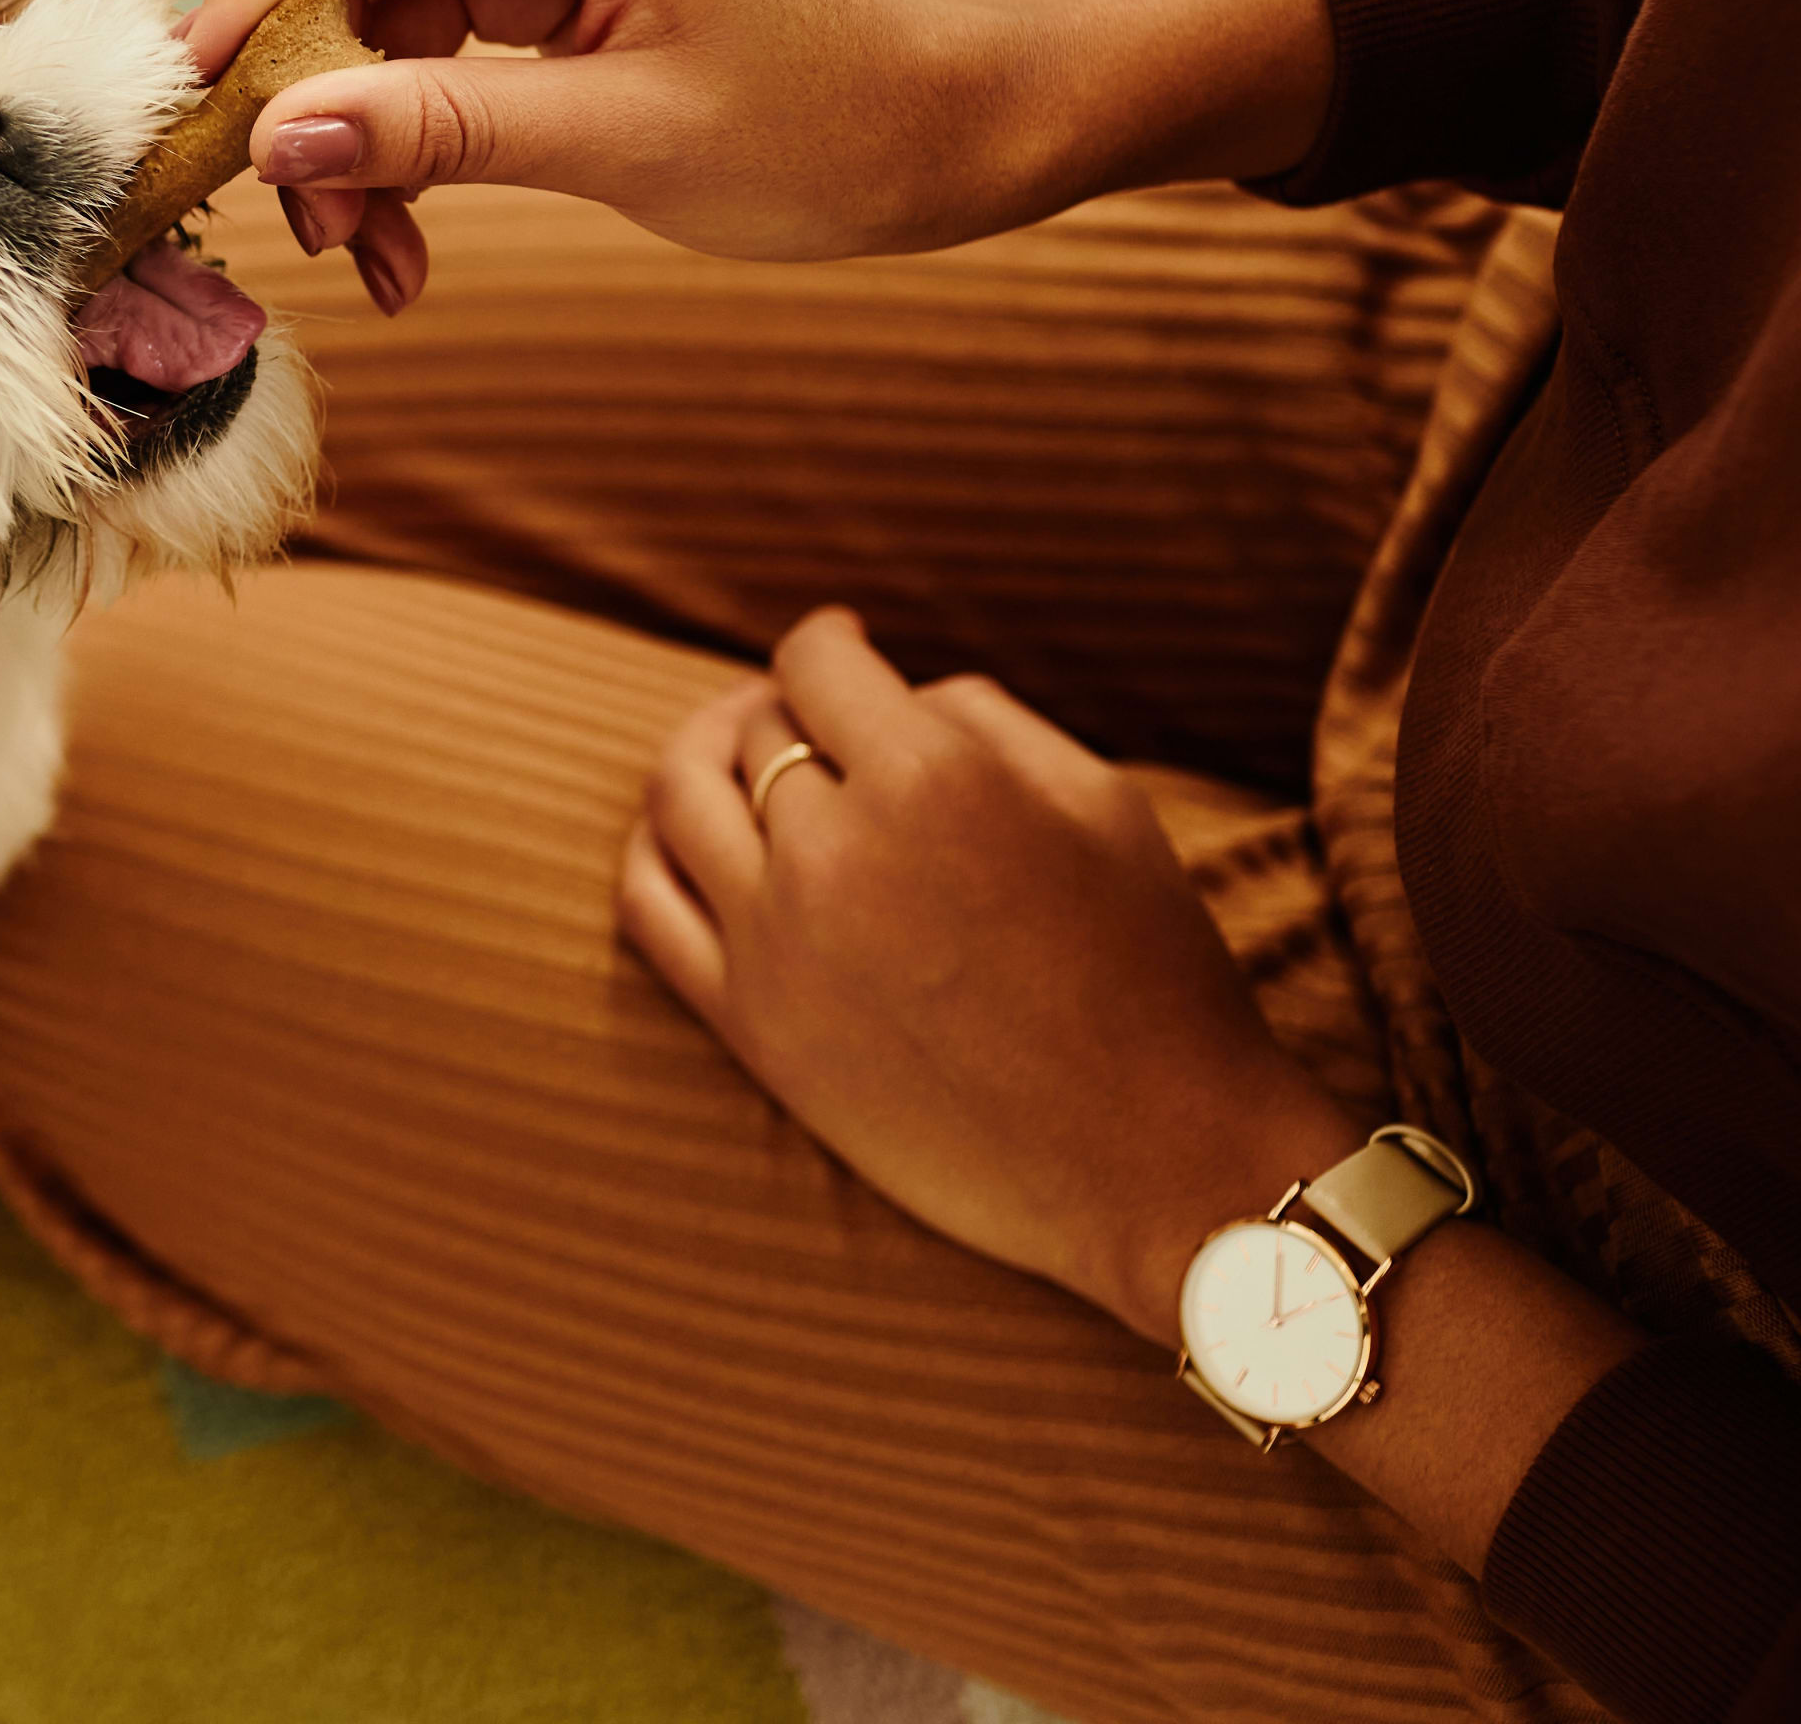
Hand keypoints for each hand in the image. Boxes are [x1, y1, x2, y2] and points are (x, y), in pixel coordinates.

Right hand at [185, 0, 1332, 308]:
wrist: (933, 137)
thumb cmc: (822, 133)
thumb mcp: (624, 144)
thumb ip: (439, 131)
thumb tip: (275, 141)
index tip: (223, 92)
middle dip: (311, 71)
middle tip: (306, 217)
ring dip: (351, 113)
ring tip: (370, 252)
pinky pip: (427, 11)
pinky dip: (402, 111)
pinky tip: (407, 222)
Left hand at [617, 609, 1357, 1336]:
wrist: (1151, 1159)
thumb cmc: (1150, 969)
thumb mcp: (1101, 801)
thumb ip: (983, 718)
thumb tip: (893, 694)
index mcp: (933, 778)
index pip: (815, 662)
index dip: (827, 641)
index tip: (844, 645)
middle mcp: (837, 852)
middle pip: (758, 730)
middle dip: (791, 710)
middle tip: (819, 718)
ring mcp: (779, 943)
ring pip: (681, 797)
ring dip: (703, 756)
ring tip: (736, 754)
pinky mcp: (750, 1025)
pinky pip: (649, 905)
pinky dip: (655, 848)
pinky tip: (691, 837)